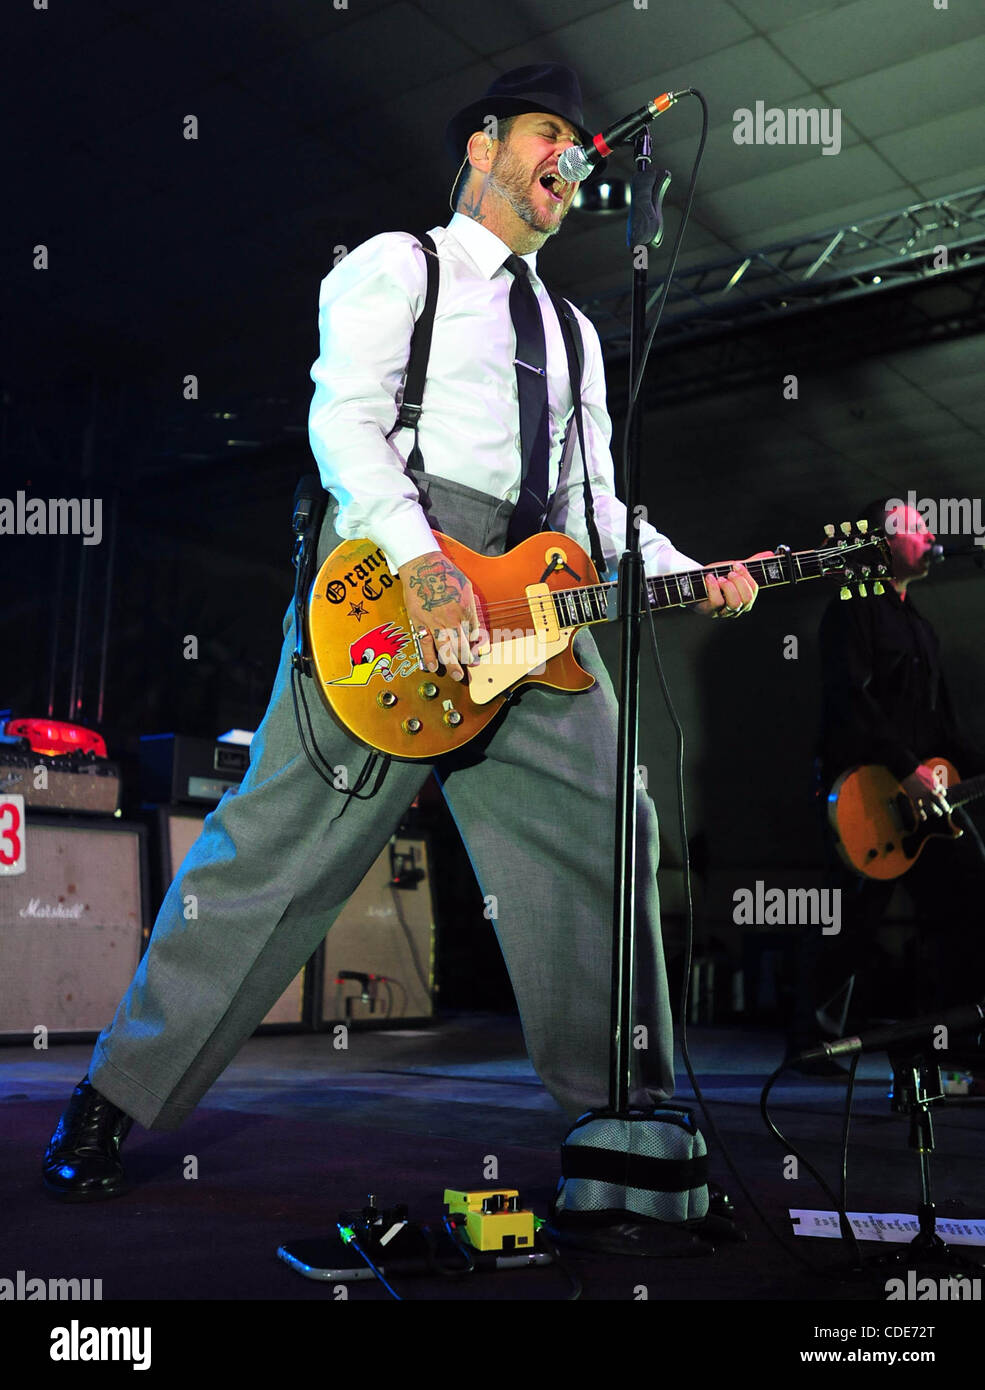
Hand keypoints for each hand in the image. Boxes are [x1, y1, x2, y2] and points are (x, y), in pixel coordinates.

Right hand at [398, 550, 483, 680]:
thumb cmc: (445, 573)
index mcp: (466, 610)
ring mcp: (435, 622)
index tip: (476, 654)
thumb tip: (474, 626)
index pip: (474, 634)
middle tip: (470, 668)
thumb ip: (471, 607)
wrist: (422, 565)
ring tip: (457, 676)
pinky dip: (430, 657)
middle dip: (467, 660)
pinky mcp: (420, 622)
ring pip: (446, 649)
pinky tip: (434, 667)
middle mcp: (453, 619)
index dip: (475, 646)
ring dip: (452, 665)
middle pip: (462, 646)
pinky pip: (425, 644)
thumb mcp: (466, 587)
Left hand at [695, 553, 769, 618]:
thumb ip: (751, 563)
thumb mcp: (733, 569)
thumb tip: (770, 553)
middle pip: (747, 599)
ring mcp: (723, 612)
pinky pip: (716, 602)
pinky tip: (709, 578)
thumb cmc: (715, 577)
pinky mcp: (709, 611)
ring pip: (735, 603)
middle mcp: (736, 608)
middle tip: (729, 572)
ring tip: (720, 577)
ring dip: (728, 587)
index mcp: (744, 599)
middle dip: (739, 582)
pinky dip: (714, 587)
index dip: (747, 576)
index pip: (754, 590)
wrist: (692, 582)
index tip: (737, 565)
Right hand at [901, 766, 950, 819]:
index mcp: (934, 784)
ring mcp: (922, 795)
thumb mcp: (931, 775)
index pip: (943, 792)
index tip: (943, 795)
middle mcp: (929, 790)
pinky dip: (921, 814)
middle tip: (947, 810)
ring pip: (931, 806)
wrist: (907, 773)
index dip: (943, 794)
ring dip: (936, 811)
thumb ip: (937, 782)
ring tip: (939, 814)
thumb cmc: (919, 773)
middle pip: (940, 800)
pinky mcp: (914, 798)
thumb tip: (941, 791)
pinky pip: (918, 808)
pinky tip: (924, 819)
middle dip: (945, 806)